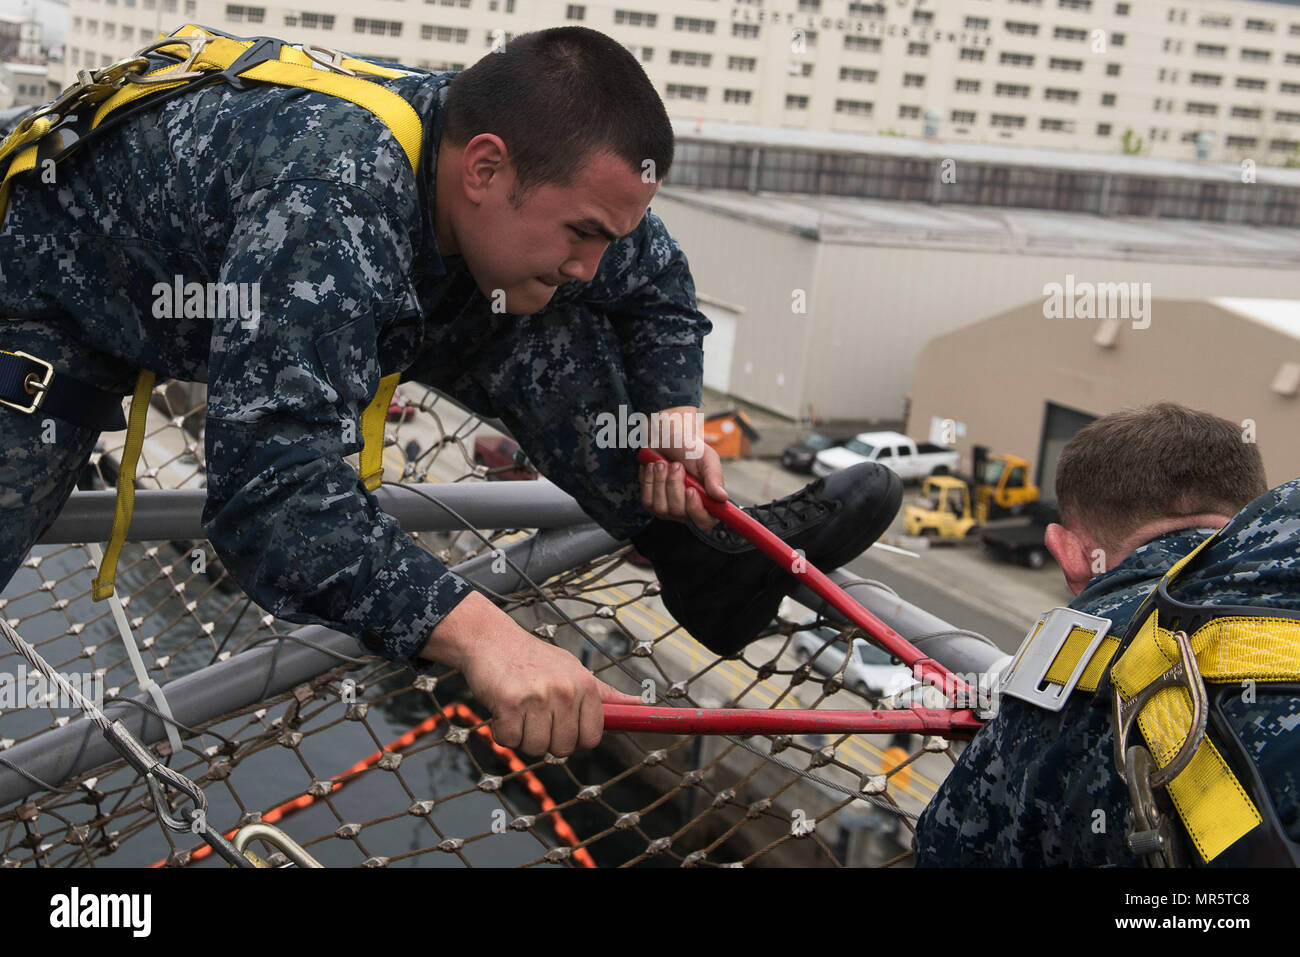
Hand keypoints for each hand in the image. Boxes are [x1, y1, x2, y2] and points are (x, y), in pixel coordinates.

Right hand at [421, 591, 640, 756]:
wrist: (491, 639)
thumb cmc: (534, 659)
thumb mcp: (574, 670)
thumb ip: (604, 694)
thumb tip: (640, 704)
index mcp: (586, 685)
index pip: (591, 738)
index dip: (573, 739)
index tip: (560, 725)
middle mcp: (566, 691)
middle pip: (563, 748)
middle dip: (545, 739)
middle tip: (534, 715)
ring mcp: (538, 697)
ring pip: (536, 748)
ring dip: (522, 736)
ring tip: (518, 710)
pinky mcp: (510, 703)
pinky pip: (510, 741)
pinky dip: (501, 732)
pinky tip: (502, 710)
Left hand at [639, 405, 727, 530]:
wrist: (667, 439)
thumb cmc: (689, 450)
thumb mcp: (707, 458)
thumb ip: (715, 477)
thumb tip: (722, 497)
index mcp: (706, 502)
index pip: (704, 522)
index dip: (696, 510)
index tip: (690, 490)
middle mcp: (688, 510)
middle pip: (679, 512)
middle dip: (674, 485)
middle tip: (676, 466)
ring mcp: (668, 510)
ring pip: (661, 508)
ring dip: (661, 481)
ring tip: (663, 464)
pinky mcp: (652, 504)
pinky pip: (648, 501)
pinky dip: (649, 481)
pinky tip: (653, 468)